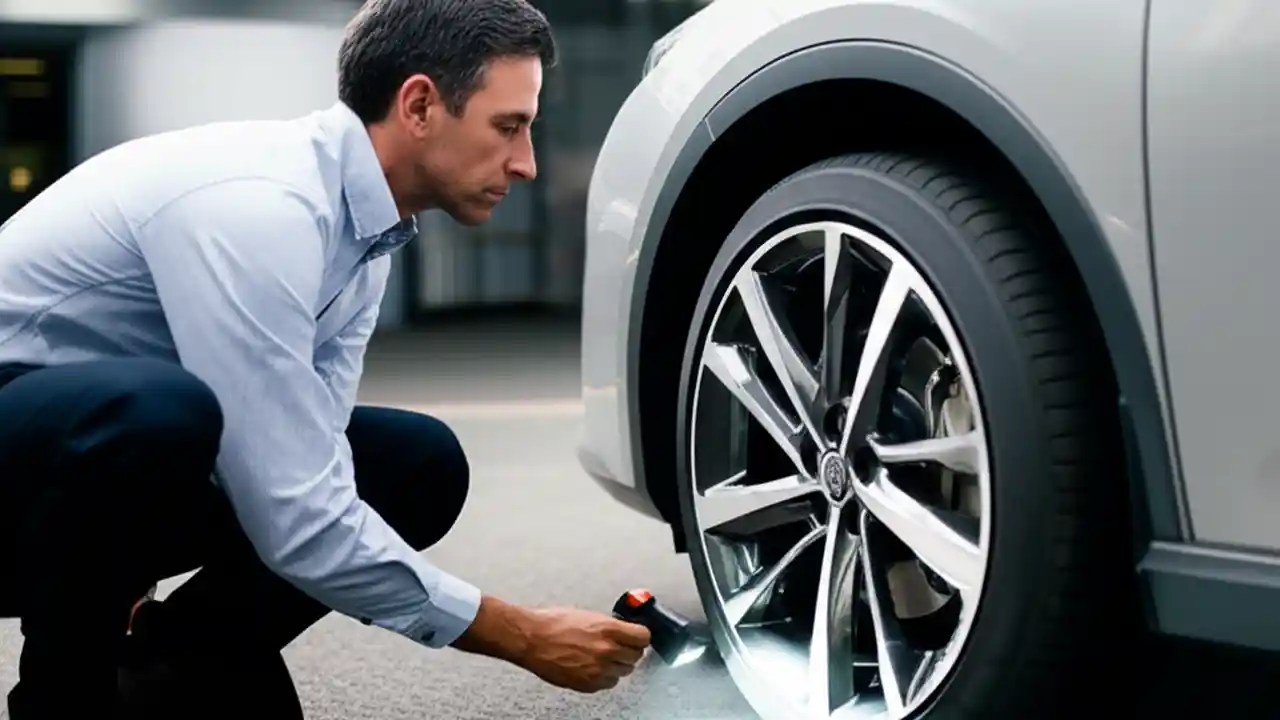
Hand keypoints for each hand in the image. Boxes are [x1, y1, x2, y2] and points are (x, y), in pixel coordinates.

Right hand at [519, 606, 652, 692]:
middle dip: (629, 651)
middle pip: (635, 656)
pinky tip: (593, 667)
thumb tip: (621, 630)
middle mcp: (606, 650)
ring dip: (617, 665)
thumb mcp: (586, 615)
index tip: (638, 637)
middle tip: (621, 647)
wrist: (530, 638)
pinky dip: (603, 677)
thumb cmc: (551, 623)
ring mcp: (597, 669)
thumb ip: (608, 625)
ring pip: (623, 672)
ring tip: (603, 657)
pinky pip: (607, 683)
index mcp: (608, 629)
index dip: (640, 637)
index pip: (643, 637)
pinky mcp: (587, 683)